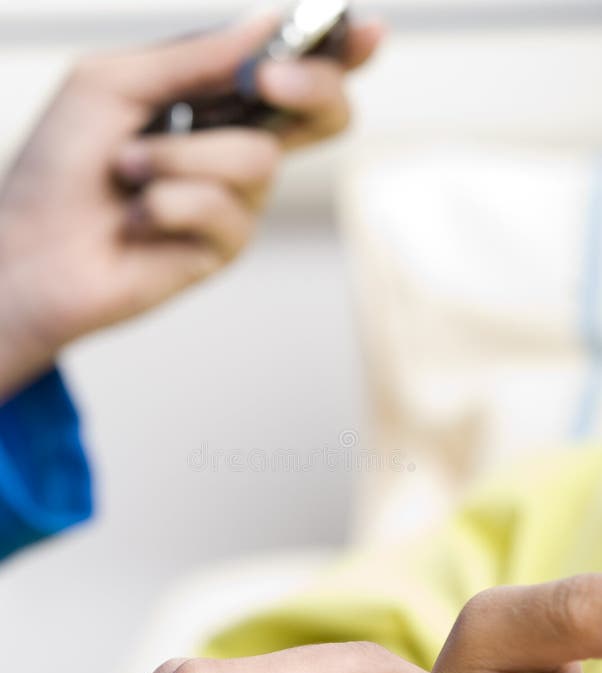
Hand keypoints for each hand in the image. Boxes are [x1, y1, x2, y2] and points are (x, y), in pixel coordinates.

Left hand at [0, 18, 382, 397]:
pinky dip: (165, 203)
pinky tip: (134, 219)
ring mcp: (236, 203)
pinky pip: (221, 209)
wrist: (29, 248)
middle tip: (269, 80)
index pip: (295, 74)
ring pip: (258, 161)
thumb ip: (194, 57)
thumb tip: (269, 22)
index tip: (367, 31)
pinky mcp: (223, 249)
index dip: (341, 52)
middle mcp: (237, 150)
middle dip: (310, 88)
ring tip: (128, 171)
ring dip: (179, 156)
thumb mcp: (115, 83)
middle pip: (324, 116)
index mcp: (217, 103)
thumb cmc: (60, 166)